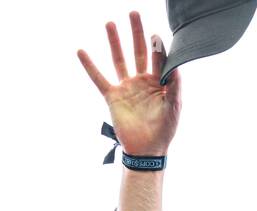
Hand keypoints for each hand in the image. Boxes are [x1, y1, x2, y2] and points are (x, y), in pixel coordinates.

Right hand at [77, 11, 181, 155]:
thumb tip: (174, 65)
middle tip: (134, 13)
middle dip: (137, 32)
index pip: (159, 59)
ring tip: (110, 23)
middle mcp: (142, 81)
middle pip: (139, 51)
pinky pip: (99, 79)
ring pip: (119, 60)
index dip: (158, 47)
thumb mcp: (174, 108)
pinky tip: (81, 52)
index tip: (156, 35)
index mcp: (159, 82)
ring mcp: (127, 87)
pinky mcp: (113, 97)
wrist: (147, 151)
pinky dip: (90, 66)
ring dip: (115, 42)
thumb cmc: (164, 130)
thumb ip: (174, 86)